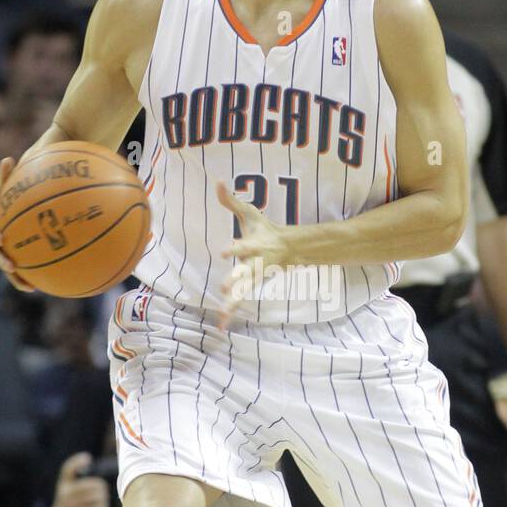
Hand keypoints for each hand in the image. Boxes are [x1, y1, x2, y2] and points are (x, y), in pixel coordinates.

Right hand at [0, 157, 34, 292]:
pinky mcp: (13, 255)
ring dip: (14, 277)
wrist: (17, 203)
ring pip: (5, 265)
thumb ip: (6, 175)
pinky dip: (27, 278)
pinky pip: (19, 269)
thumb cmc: (14, 190)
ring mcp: (2, 248)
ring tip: (29, 287)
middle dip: (1, 260)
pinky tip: (41, 287)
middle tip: (12, 266)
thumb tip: (7, 159)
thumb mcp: (9, 182)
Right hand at [44, 453, 110, 506]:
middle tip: (102, 490)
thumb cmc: (66, 504)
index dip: (77, 461)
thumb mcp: (66, 489)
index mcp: (63, 484)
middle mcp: (66, 493)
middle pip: (95, 484)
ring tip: (101, 500)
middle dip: (102, 487)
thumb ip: (77, 480)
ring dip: (104, 498)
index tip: (87, 458)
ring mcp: (72, 505)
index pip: (67, 469)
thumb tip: (96, 472)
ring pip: (99, 496)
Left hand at [216, 181, 291, 328]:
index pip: (243, 246)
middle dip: (236, 281)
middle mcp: (255, 263)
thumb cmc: (265, 230)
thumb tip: (217, 181)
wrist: (289, 249)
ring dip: (234, 304)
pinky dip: (230, 313)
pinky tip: (220, 324)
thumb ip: (231, 201)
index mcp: (254, 246)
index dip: (235, 248)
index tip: (224, 251)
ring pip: (243, 292)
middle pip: (245, 273)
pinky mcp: (251, 287)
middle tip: (226, 288)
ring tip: (223, 316)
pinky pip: (239, 301)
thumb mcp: (250, 214)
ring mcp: (254, 277)